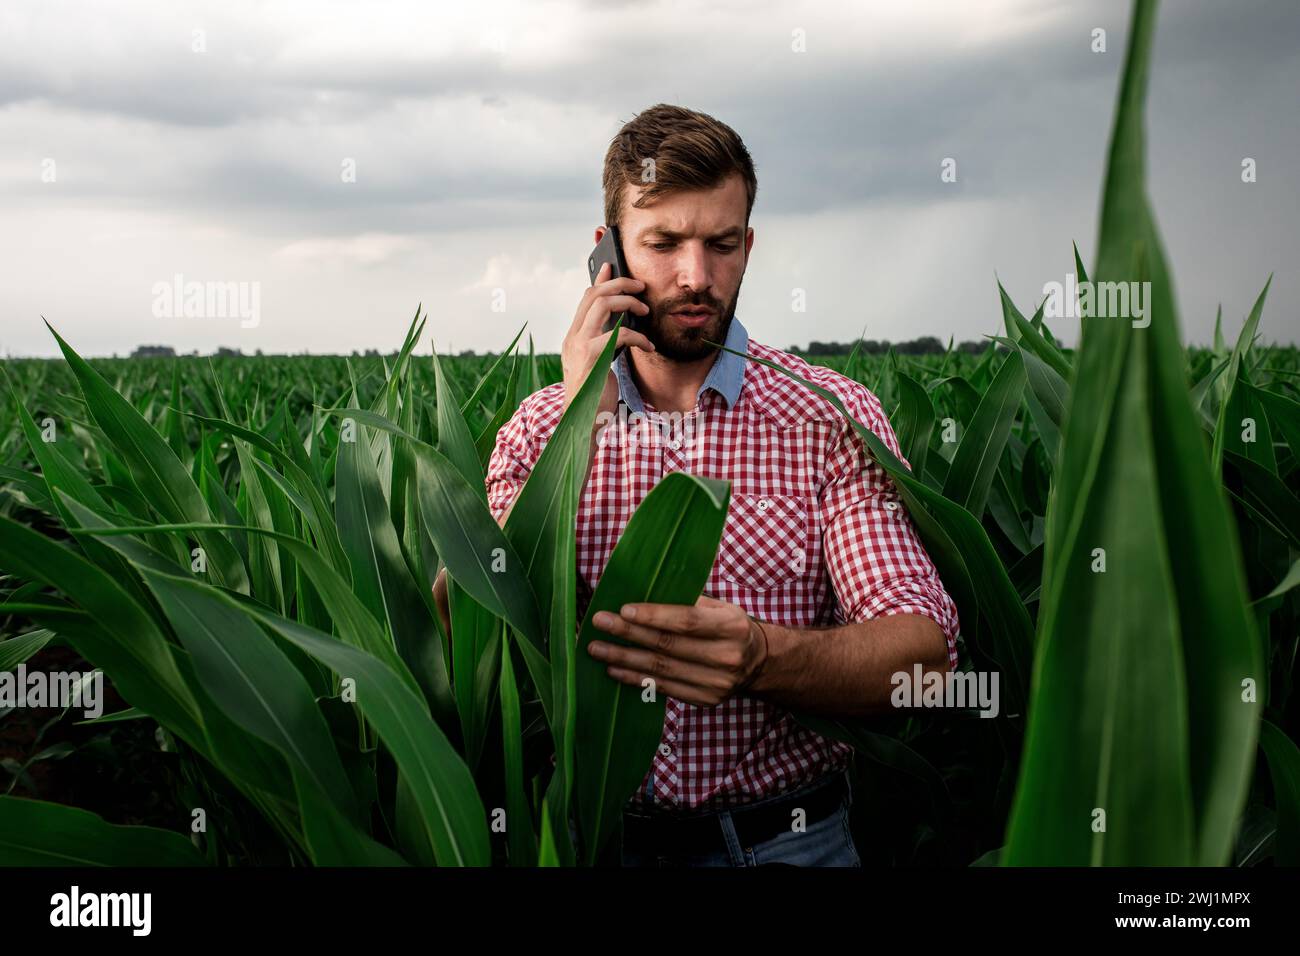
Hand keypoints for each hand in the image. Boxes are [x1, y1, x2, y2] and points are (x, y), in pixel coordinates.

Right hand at [562, 261, 653, 415]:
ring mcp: (579, 346)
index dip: (601, 280)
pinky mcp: (591, 358)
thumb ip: (605, 341)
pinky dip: (638, 337)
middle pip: (594, 295)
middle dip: (621, 285)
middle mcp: (572, 337)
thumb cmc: (594, 395)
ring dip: (629, 303)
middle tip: (641, 288)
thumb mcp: (599, 363)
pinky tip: (649, 347)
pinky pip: (618, 335)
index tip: (614, 266)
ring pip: (603, 306)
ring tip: (646, 311)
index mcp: (573, 336)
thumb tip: (622, 322)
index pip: (586, 298)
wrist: (582, 423)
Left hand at [587, 595, 770, 706]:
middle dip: (628, 634)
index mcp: (731, 626)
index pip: (687, 621)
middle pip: (668, 645)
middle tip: (599, 623)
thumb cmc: (729, 626)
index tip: (623, 610)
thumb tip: (643, 590)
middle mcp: (726, 656)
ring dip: (623, 659)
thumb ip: (688, 601)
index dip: (654, 616)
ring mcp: (716, 682)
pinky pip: (663, 688)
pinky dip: (635, 679)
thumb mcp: (720, 607)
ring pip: (660, 669)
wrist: (758, 662)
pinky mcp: (705, 700)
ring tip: (596, 648)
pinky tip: (614, 670)